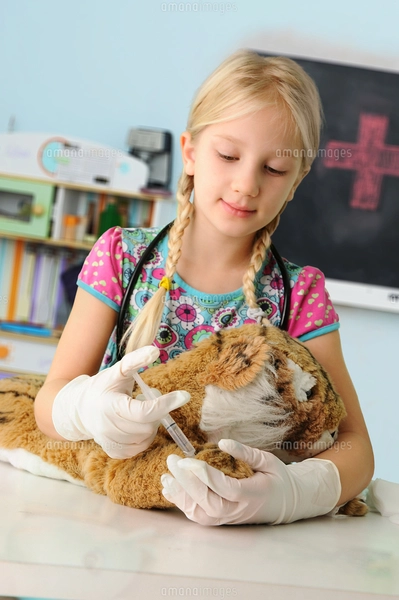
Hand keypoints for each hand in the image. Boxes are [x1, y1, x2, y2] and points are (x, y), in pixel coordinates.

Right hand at [52, 346, 189, 458]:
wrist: (80, 409)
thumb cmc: (102, 387)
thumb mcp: (117, 371)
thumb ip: (135, 360)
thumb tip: (155, 351)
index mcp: (110, 406)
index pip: (144, 412)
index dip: (166, 404)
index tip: (184, 396)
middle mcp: (108, 428)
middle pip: (148, 425)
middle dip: (155, 410)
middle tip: (146, 398)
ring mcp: (111, 442)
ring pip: (146, 437)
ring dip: (150, 423)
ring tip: (137, 410)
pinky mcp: (115, 452)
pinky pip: (141, 446)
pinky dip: (144, 435)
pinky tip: (134, 424)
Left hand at [161, 439, 340, 524]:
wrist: (285, 504)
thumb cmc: (277, 479)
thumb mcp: (268, 461)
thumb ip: (245, 453)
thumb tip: (223, 442)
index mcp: (251, 494)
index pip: (224, 488)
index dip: (204, 475)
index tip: (188, 460)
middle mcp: (237, 510)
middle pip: (207, 502)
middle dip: (186, 482)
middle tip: (172, 461)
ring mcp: (228, 518)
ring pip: (200, 513)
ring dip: (180, 495)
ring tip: (166, 476)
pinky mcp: (221, 520)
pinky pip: (199, 516)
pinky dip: (183, 504)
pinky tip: (171, 489)